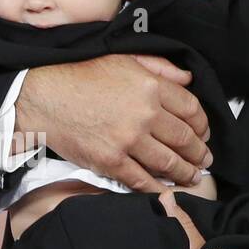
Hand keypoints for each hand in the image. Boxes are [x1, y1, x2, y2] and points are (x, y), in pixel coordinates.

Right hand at [13, 54, 211, 193]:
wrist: (43, 96)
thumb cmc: (81, 74)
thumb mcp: (123, 58)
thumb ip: (159, 66)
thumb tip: (188, 78)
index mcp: (150, 86)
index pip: (191, 109)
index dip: (203, 124)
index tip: (204, 133)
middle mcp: (144, 114)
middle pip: (184, 138)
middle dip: (199, 152)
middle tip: (204, 160)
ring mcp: (128, 140)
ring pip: (168, 162)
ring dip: (185, 172)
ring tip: (192, 176)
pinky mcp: (110, 161)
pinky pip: (141, 179)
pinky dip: (157, 187)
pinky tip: (166, 189)